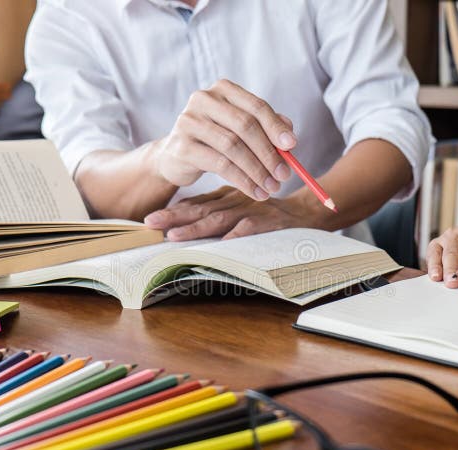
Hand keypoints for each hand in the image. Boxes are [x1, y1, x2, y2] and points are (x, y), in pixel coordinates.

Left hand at [144, 186, 313, 240]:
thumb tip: (183, 218)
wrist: (307, 213)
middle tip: (150, 223)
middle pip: (201, 209)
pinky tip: (219, 244)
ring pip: (220, 219)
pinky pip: (250, 228)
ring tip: (174, 236)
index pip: (196, 203)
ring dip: (196, 228)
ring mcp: (252, 210)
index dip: (173, 211)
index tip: (150, 219)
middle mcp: (236, 200)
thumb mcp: (240, 207)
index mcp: (227, 196)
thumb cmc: (268, 214)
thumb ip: (216, 209)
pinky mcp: (269, 221)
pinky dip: (235, 236)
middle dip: (174, 217)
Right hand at [153, 78, 295, 200]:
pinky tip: (254, 191)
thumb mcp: (240, 131)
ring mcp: (189, 121)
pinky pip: (220, 164)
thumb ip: (265, 128)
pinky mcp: (182, 146)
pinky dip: (242, 180)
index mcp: (223, 90)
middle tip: (284, 175)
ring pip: (233, 147)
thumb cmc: (214, 141)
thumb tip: (290, 136)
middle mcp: (204, 100)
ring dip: (257, 170)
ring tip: (271, 187)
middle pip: (245, 126)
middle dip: (268, 153)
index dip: (276, 127)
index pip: (256, 106)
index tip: (292, 146)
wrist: (175, 157)